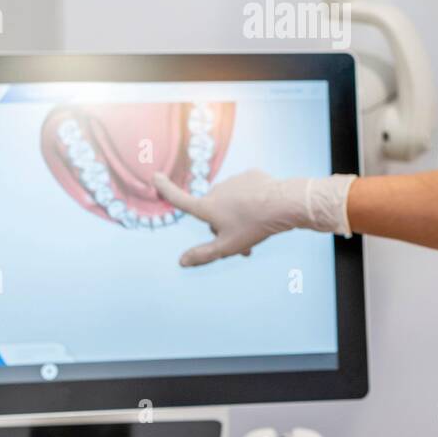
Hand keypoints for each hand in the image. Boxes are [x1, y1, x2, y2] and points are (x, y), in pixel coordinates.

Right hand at [153, 169, 355, 267]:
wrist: (282, 203)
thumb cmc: (252, 227)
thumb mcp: (227, 247)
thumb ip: (203, 255)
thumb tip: (181, 262)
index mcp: (207, 207)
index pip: (180, 199)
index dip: (165, 189)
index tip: (155, 176)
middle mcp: (216, 190)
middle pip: (214, 211)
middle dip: (223, 225)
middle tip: (242, 243)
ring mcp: (234, 180)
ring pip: (232, 202)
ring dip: (239, 214)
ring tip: (256, 228)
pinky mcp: (251, 175)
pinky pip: (247, 191)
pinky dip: (252, 201)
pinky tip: (264, 209)